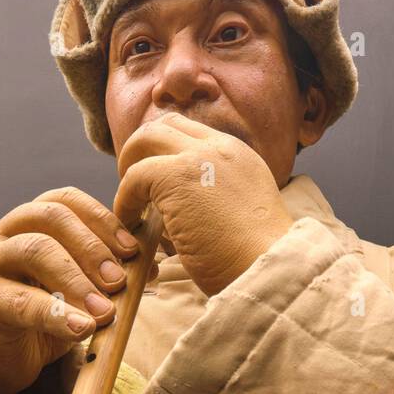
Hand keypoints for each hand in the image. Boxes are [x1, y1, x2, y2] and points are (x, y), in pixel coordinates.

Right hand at [0, 186, 156, 393]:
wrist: (2, 354)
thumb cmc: (45, 312)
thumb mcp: (80, 287)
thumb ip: (109, 272)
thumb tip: (152, 266)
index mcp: (33, 220)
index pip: (67, 200)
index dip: (103, 219)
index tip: (132, 249)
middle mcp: (8, 232)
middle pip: (52, 218)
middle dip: (93, 248)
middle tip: (119, 281)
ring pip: (36, 251)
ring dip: (77, 280)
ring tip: (104, 311)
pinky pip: (23, 301)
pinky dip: (57, 314)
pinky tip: (82, 328)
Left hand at [113, 112, 294, 295]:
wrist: (270, 269)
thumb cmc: (256, 260)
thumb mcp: (240, 215)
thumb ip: (213, 200)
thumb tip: (175, 212)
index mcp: (239, 155)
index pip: (192, 132)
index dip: (165, 151)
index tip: (155, 180)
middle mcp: (220, 147)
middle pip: (165, 125)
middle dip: (141, 150)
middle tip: (134, 186)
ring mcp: (198, 158)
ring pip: (144, 139)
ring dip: (129, 167)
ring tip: (129, 202)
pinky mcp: (175, 178)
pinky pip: (133, 177)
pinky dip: (124, 199)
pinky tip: (130, 223)